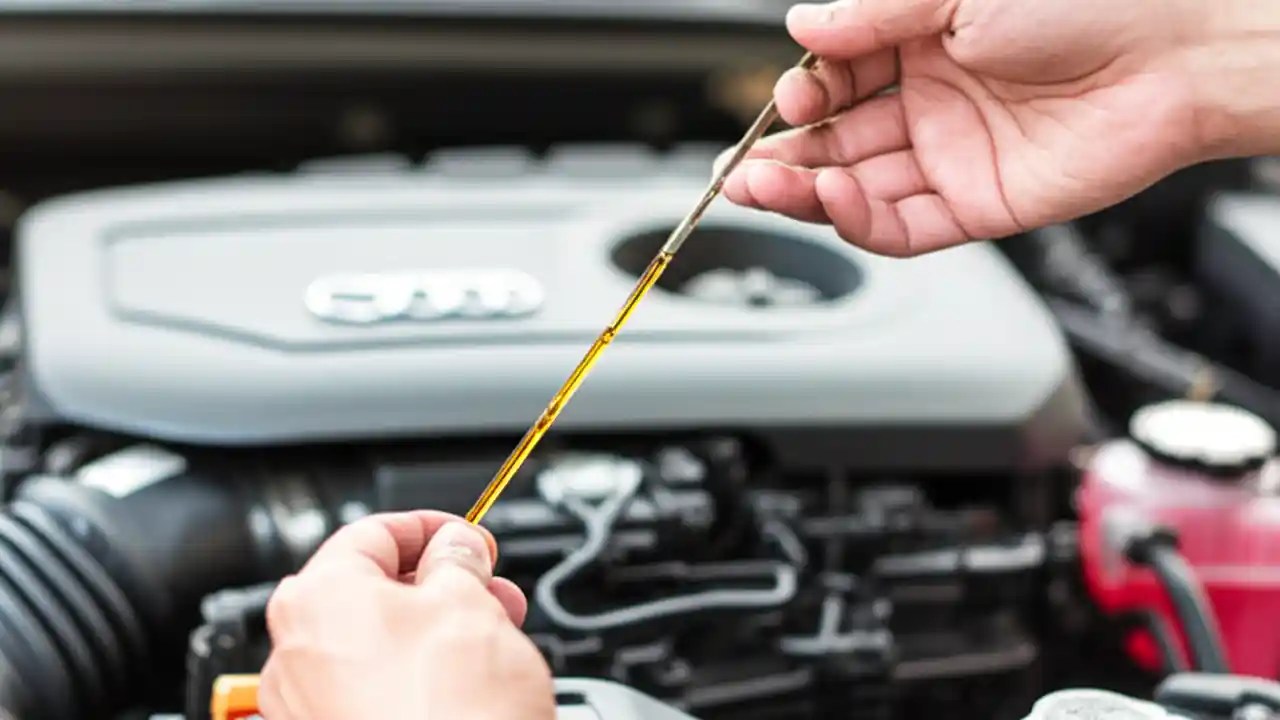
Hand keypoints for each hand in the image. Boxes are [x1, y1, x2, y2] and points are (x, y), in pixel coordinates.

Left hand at [258, 512, 555, 719]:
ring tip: (489, 637)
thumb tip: (456, 546)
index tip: (468, 537)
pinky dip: (410, 675)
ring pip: (372, 644)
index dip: (432, 528)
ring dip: (430, 630)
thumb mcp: (470, 606)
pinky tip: (460, 681)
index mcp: (318, 597)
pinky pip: (367, 690)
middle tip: (489, 587)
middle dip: (438, 584)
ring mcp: (306, 706)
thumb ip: (458, 561)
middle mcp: (295, 651)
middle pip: (370, 591)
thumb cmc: (452, 715)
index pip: (374, 533)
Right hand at [723, 0, 1242, 255]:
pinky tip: (834, 200)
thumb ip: (870, 15)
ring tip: (762, 188)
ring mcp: (954, 155)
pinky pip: (906, 225)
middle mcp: (934, 100)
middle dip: (783, 156)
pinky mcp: (980, 204)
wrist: (1181, 51)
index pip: (837, 79)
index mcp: (923, 40)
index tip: (785, 95)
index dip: (802, 94)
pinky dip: (861, 221)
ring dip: (805, 193)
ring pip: (859, 188)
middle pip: (837, 141)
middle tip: (741, 169)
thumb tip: (802, 28)